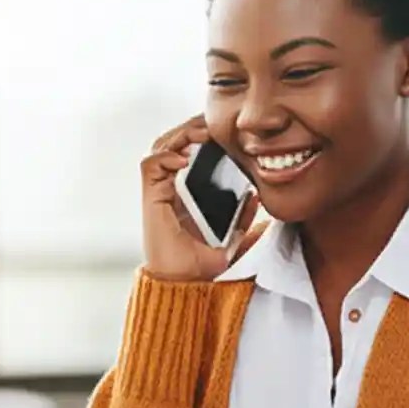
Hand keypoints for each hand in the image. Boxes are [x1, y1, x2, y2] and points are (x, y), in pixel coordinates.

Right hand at [142, 116, 258, 281]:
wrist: (184, 285)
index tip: (220, 130)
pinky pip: (150, 166)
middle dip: (191, 127)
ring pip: (160, 148)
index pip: (185, 151)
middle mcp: (167, 190)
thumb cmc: (200, 268)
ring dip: (180, 135)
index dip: (199, 135)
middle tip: (213, 122)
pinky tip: (184, 158)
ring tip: (202, 133)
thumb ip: (242, 220)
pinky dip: (165, 157)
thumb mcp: (231, 240)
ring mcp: (157, 193)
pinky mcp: (151, 200)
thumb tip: (258, 200)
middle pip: (172, 142)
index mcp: (182, 195)